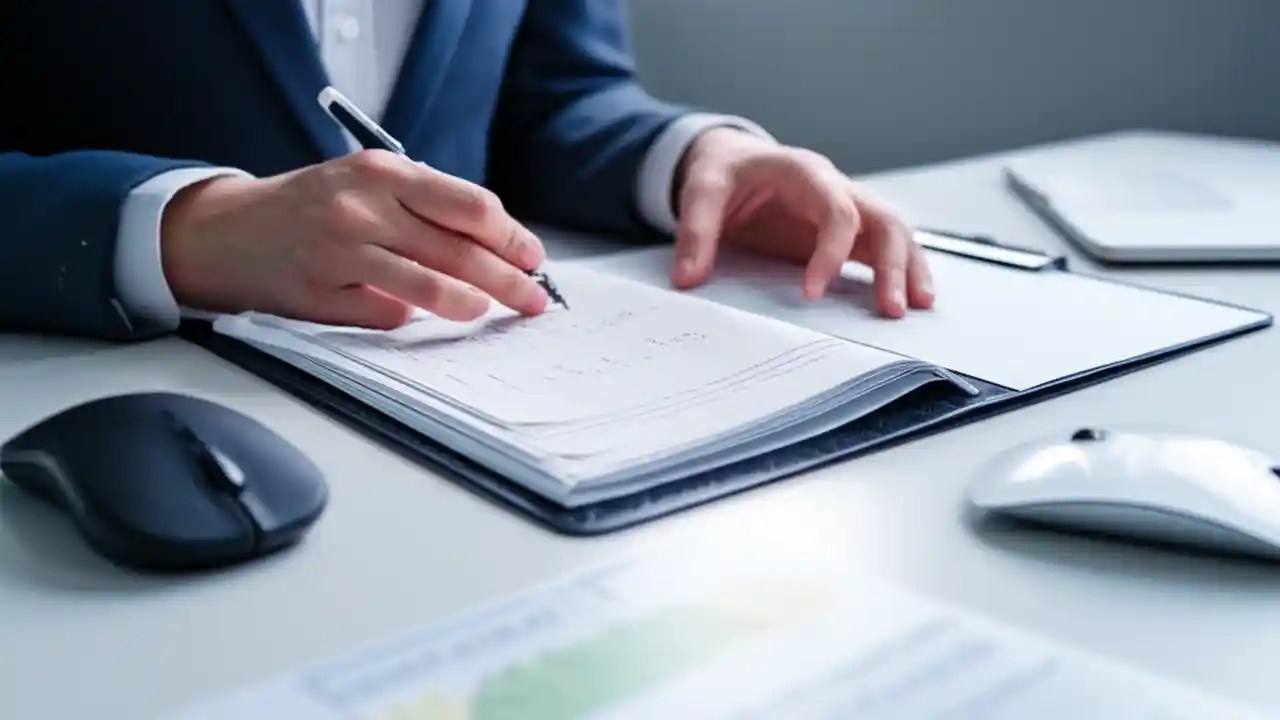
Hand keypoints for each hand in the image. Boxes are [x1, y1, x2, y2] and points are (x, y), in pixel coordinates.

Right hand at [160, 150, 549, 327]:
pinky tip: (412, 315)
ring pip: (430, 289)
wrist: (227, 231)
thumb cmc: (312, 207)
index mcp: (383, 172)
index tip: (533, 257)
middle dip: (509, 281)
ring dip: (470, 305)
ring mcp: (339, 253)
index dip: (512, 237)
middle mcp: (362, 209)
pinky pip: (387, 315)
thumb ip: (427, 205)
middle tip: (533, 299)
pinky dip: (409, 318)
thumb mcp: (368, 183)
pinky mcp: (321, 295)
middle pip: (461, 252)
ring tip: (485, 310)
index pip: (471, 207)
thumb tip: (498, 244)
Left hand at [672, 129, 933, 317]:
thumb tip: (687, 278)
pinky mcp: (846, 232)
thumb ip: (695, 232)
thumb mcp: (700, 191)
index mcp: (804, 173)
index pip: (835, 210)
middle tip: (893, 308)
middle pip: (883, 220)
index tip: (811, 293)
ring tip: (916, 307)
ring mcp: (847, 210)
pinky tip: (908, 300)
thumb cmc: (723, 172)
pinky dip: (901, 271)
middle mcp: (836, 188)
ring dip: (909, 268)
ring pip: (895, 233)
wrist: (732, 160)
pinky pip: (883, 248)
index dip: (830, 252)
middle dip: (894, 264)